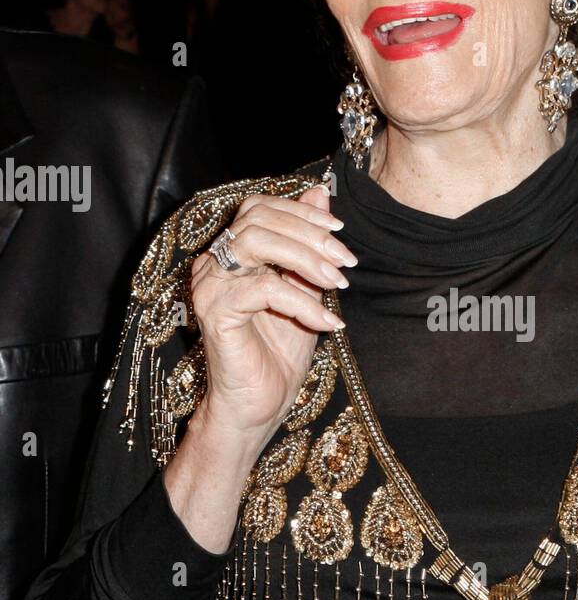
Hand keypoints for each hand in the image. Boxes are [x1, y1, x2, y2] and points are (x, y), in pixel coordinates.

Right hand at [189, 183, 356, 448]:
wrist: (260, 406)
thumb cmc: (279, 352)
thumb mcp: (306, 289)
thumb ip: (309, 245)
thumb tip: (321, 192)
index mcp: (232, 252)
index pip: (260, 208)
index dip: (301, 212)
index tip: (340, 231)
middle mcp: (214, 263)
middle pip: (258, 218)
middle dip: (310, 234)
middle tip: (346, 260)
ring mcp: (209, 285)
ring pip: (256, 242)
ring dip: (306, 259)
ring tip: (339, 284)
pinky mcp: (214, 311)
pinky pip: (263, 289)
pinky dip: (302, 301)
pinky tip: (327, 321)